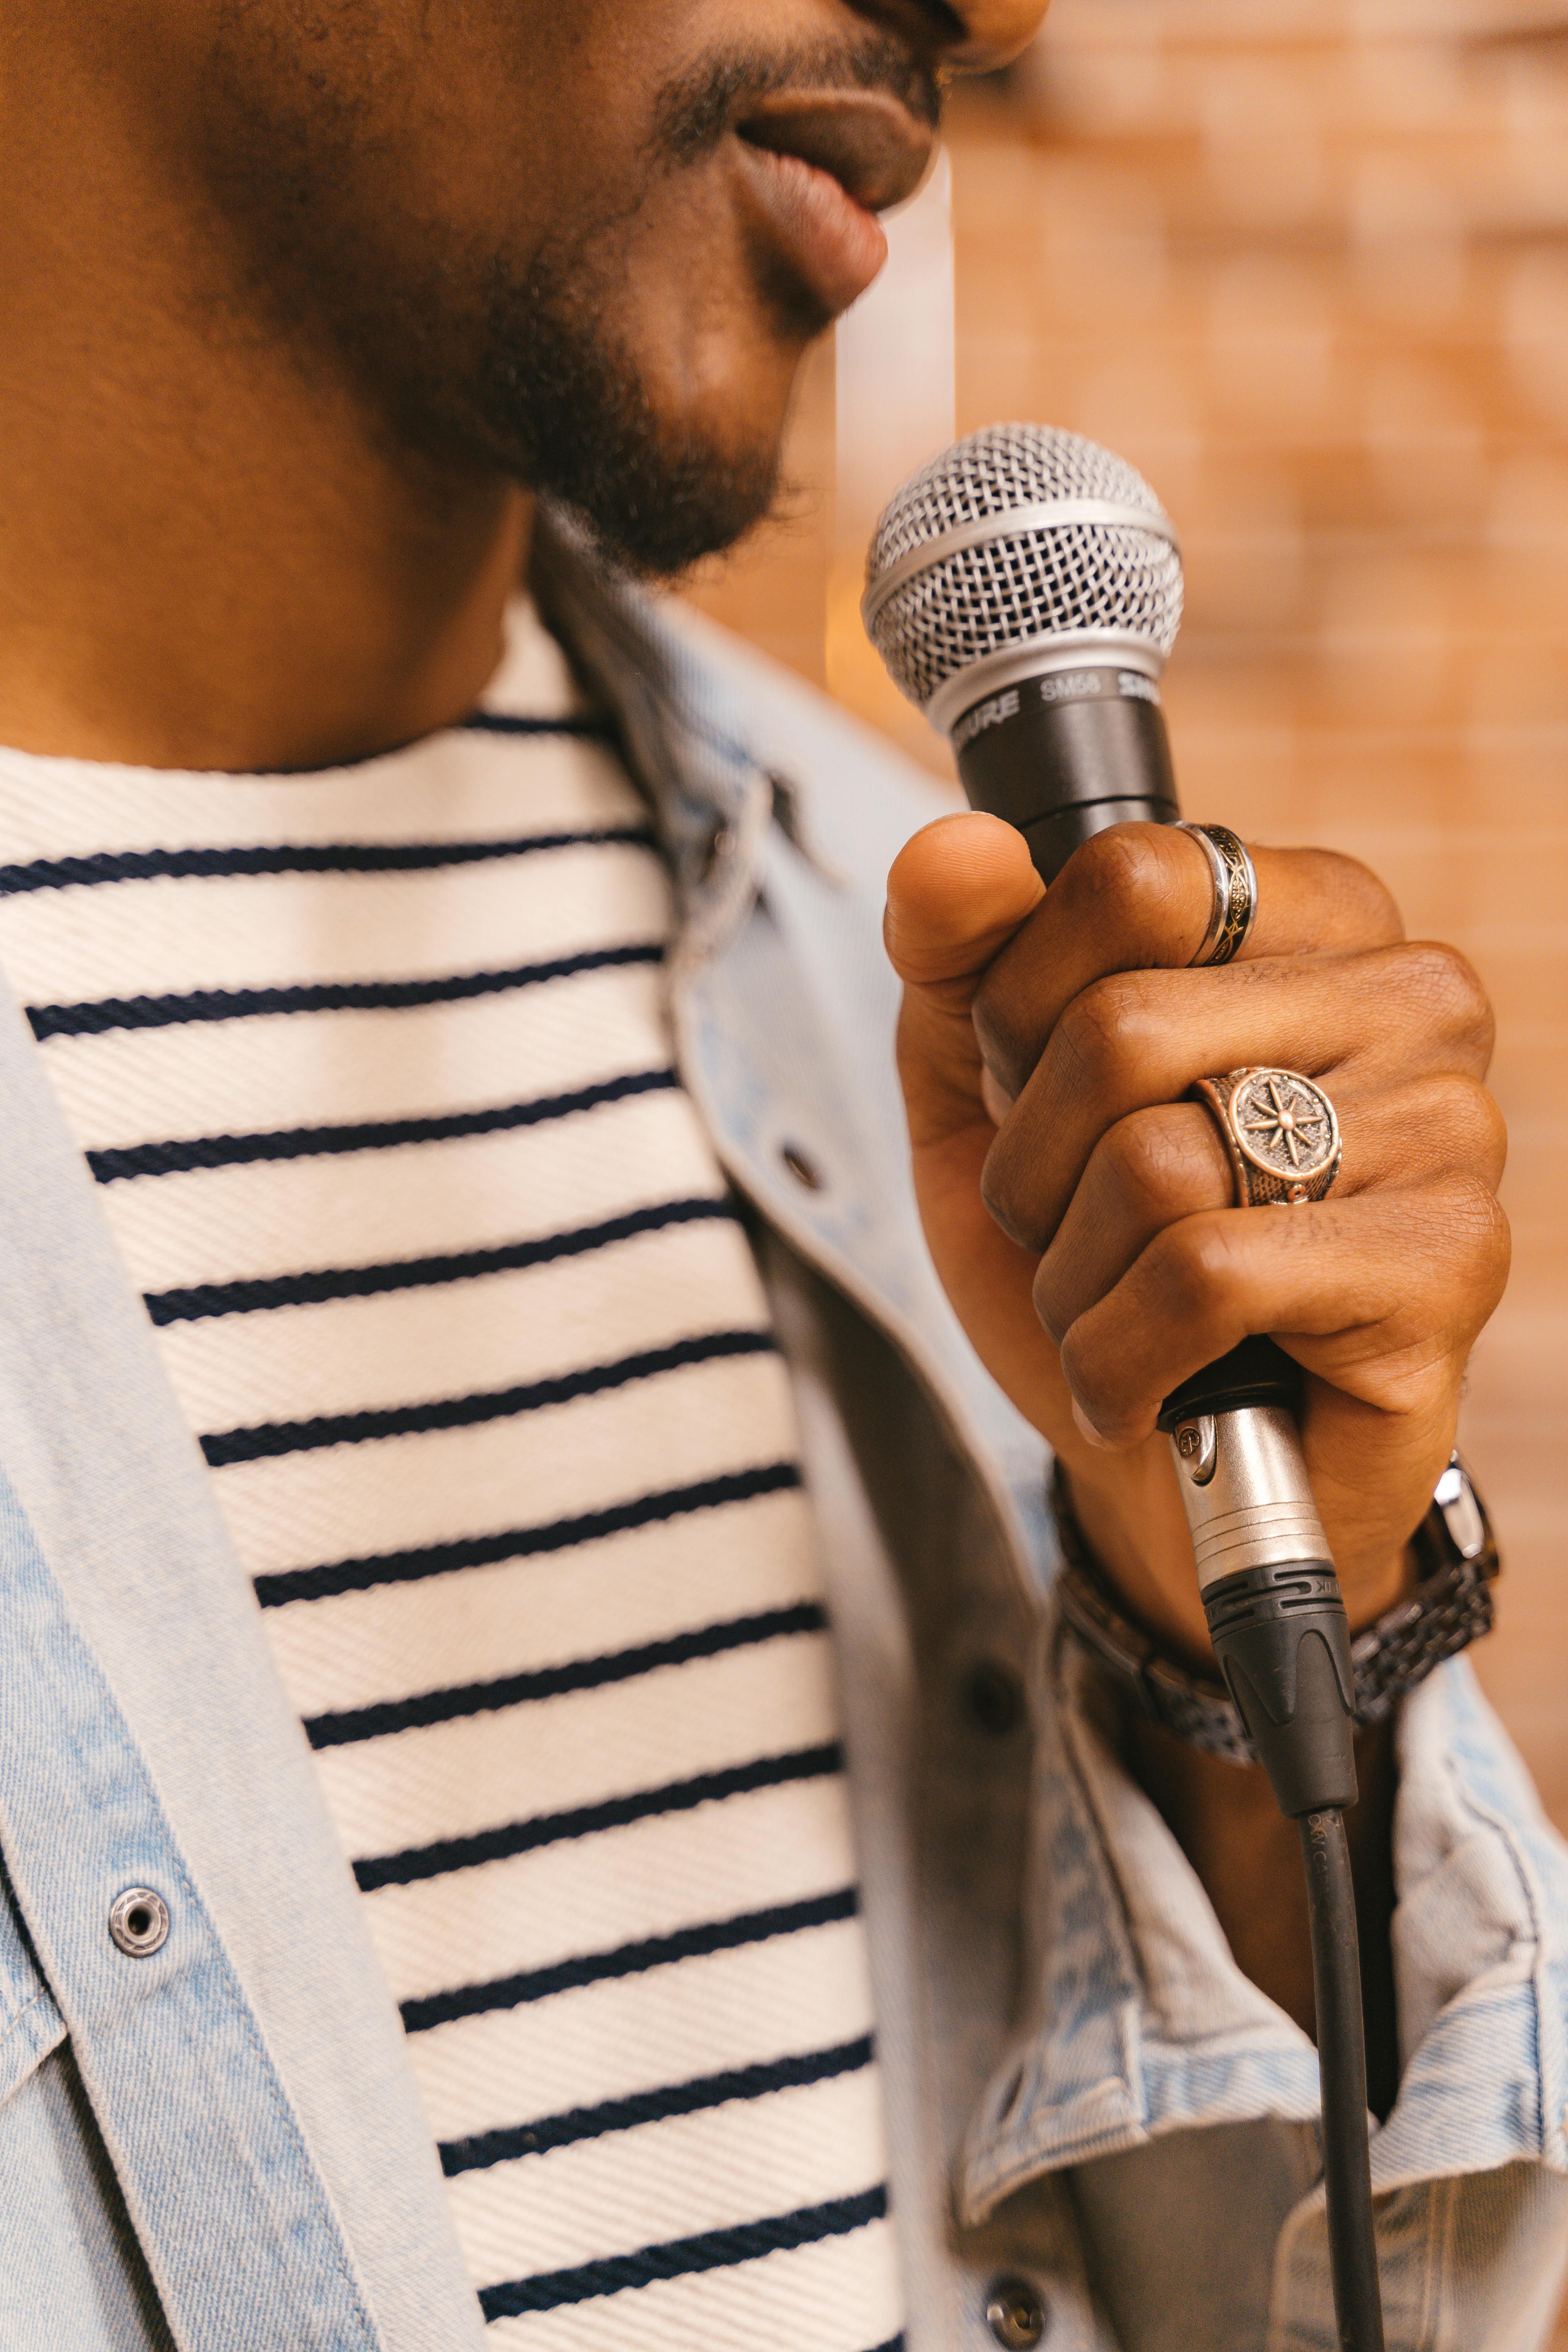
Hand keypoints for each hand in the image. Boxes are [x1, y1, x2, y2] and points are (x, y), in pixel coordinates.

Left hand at [884, 814, 1508, 1667]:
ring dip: (1075, 1272)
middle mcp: (1411, 996)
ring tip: (1118, 1304)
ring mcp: (1449, 1128)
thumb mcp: (982, 1078)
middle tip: (1075, 1225)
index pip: (1127, 877)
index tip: (1040, 1089)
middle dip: (1037, 1162)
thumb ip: (957, 945)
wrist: (1154, 1464)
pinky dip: (1123, 1352)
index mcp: (1313, 915)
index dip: (1024, 1008)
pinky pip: (1205, 1276)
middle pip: (1123, 1027)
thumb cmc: (1092, 1246)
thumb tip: (955, 847)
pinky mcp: (1447, 1265)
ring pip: (1157, 1162)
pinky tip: (1149, 1380)